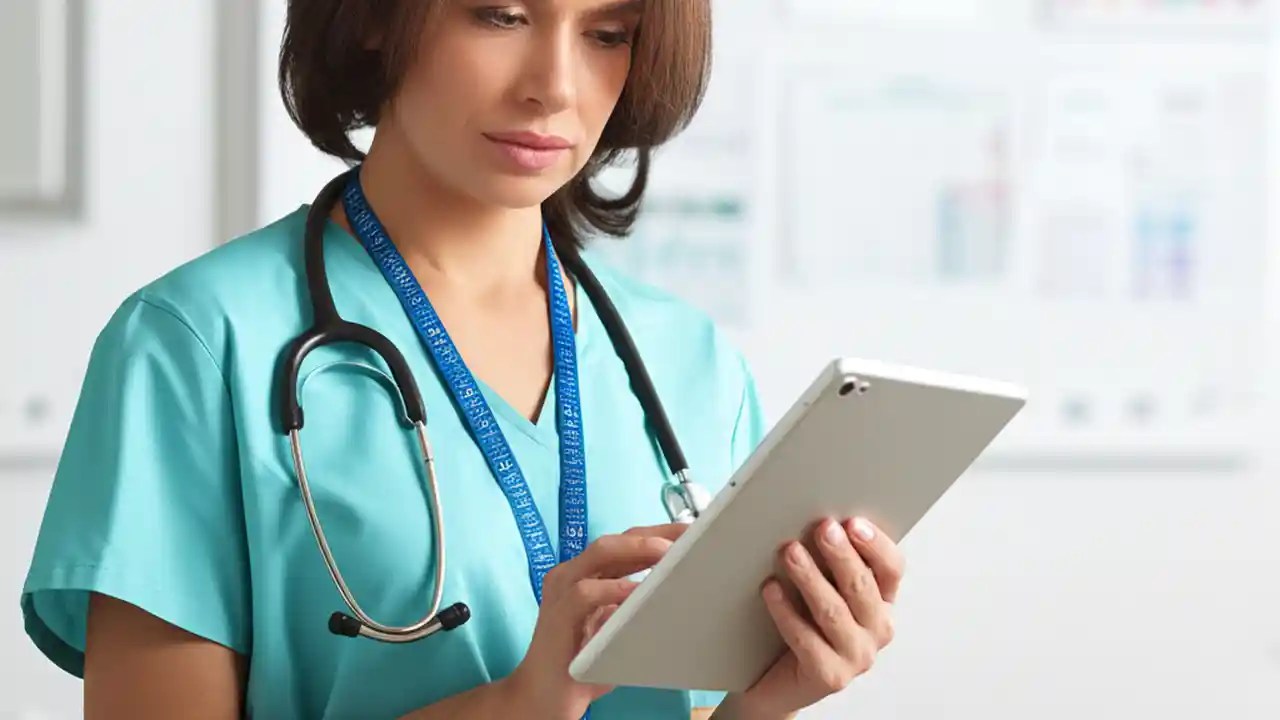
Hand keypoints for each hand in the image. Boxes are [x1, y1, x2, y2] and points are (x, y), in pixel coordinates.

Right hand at [505, 523, 687, 718]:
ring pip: (599, 553)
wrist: (545, 696)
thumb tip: (680, 591)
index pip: (624, 543)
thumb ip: (636, 606)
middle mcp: (572, 574)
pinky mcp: (558, 615)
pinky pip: (585, 593)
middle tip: (687, 536)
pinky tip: (635, 591)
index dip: (658, 534)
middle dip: (653, 535)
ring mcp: (562, 591)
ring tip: (666, 553)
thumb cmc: (584, 663)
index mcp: (587, 575)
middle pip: (616, 540)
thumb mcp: (617, 628)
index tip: (691, 532)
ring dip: (636, 550)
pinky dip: (612, 588)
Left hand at [735, 517, 905, 718]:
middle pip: (862, 587)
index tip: (853, 523)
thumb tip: (819, 522)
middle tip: (821, 528)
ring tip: (790, 552)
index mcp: (882, 603)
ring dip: (810, 577)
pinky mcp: (829, 676)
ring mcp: (856, 657)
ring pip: (833, 611)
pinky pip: (805, 639)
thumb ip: (831, 563)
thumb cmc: (805, 626)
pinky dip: (786, 611)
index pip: (891, 569)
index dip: (876, 545)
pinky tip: (771, 589)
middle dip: (841, 555)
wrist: (781, 681)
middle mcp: (877, 630)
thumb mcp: (825, 590)